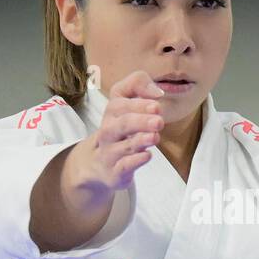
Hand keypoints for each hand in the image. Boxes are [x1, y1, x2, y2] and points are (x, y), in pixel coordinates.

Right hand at [65, 70, 165, 195]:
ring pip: (123, 146)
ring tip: (155, 137)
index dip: (138, 104)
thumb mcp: (125, 102)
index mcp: (112, 113)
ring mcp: (111, 152)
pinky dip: (136, 161)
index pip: (120, 104)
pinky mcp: (116, 171)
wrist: (99, 164)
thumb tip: (157, 91)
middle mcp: (109, 131)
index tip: (157, 105)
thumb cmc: (121, 130)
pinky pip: (124, 166)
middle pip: (121, 124)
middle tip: (159, 121)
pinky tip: (147, 155)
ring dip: (140, 141)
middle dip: (140, 121)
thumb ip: (138, 86)